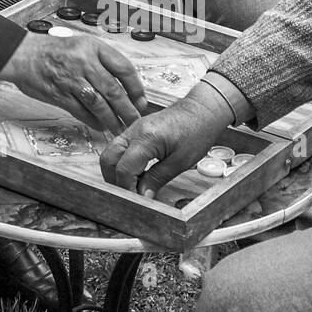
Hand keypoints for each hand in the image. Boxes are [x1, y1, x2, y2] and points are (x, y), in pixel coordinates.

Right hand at [0, 32, 147, 131]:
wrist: (23, 54)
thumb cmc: (53, 50)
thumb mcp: (82, 45)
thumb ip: (103, 61)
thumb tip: (125, 84)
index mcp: (94, 48)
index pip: (124, 68)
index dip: (136, 88)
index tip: (141, 101)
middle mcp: (85, 63)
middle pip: (114, 90)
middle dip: (128, 109)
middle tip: (135, 120)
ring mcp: (72, 80)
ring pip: (99, 104)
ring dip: (112, 119)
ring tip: (120, 128)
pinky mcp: (60, 95)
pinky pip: (81, 112)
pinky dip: (93, 121)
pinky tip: (100, 126)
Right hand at [101, 84, 232, 199]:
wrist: (202, 110)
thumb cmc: (197, 132)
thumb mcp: (180, 162)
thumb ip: (157, 179)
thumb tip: (142, 196)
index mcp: (146, 138)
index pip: (123, 169)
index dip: (127, 188)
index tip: (135, 200)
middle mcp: (134, 131)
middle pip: (108, 159)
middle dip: (114, 180)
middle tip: (129, 194)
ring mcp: (133, 128)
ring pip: (110, 152)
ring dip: (116, 171)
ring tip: (132, 185)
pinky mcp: (135, 130)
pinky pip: (119, 147)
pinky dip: (122, 162)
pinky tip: (137, 173)